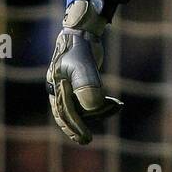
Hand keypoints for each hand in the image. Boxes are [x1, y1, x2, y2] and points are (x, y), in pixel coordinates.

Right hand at [46, 0, 122, 144]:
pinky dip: (101, 104)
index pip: (64, 111)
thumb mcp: (83, 65)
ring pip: (81, 107)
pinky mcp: (79, 84)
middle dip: (78, 127)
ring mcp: (68, 87)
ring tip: (116, 107)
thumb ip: (87, 85)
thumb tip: (93, 107)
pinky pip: (87, 100)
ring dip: (98, 111)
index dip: (73, 127)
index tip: (84, 138)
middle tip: (87, 140)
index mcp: (56, 86)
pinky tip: (115, 104)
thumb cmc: (80, 46)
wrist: (82, 31)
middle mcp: (60, 88)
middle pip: (69, 113)